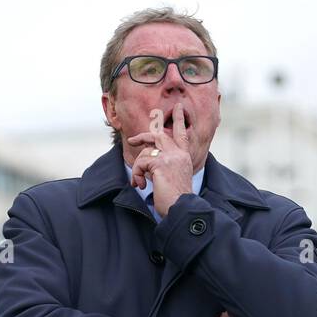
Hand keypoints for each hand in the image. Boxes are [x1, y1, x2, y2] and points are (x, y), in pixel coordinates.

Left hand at [126, 101, 194, 217]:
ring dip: (137, 168)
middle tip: (132, 141)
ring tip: (138, 183)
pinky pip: (140, 163)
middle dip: (143, 136)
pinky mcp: (160, 163)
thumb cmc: (175, 200)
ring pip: (145, 153)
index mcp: (184, 157)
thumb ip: (167, 166)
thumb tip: (150, 163)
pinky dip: (136, 174)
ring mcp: (170, 157)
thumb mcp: (174, 178)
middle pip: (158, 136)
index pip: (182, 134)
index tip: (179, 107)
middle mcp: (179, 154)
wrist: (180, 209)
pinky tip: (140, 185)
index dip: (179, 120)